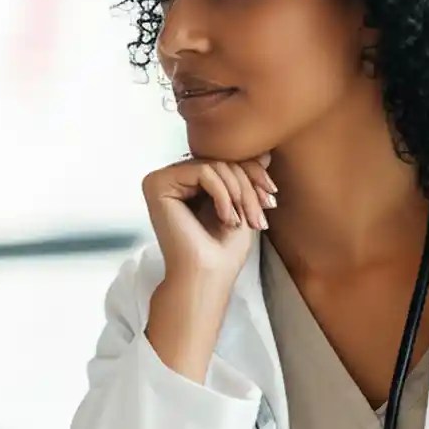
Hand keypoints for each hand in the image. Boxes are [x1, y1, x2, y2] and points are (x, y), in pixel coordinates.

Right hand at [141, 152, 276, 286]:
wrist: (206, 277)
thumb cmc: (223, 251)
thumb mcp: (243, 206)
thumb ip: (248, 177)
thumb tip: (265, 152)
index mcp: (188, 184)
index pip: (225, 162)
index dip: (253, 176)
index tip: (271, 200)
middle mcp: (171, 179)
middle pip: (221, 161)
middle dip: (248, 187)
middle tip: (261, 216)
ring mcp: (162, 181)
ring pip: (215, 165)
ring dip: (239, 193)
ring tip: (244, 221)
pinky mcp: (157, 185)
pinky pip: (203, 171)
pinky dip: (223, 194)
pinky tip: (226, 218)